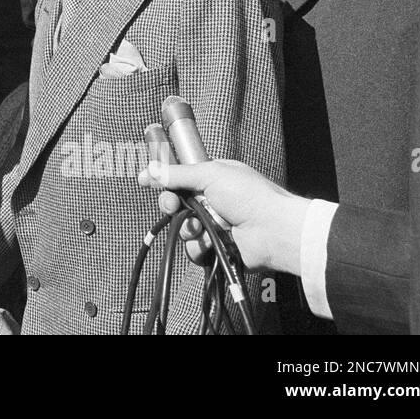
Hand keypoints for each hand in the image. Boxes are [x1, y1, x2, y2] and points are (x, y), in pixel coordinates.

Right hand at [138, 158, 311, 273]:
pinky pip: (195, 249)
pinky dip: (199, 247)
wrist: (274, 231)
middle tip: (172, 207)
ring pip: (184, 228)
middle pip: (177, 203)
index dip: (164, 181)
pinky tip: (210, 243)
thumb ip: (177, 173)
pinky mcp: (218, 247)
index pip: (180, 178)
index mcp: (213, 178)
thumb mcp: (210, 174)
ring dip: (187, 229)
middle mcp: (213, 201)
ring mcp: (216, 225)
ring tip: (200, 228)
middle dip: (171, 205)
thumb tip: (151, 169)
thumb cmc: (250, 196)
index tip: (146, 181)